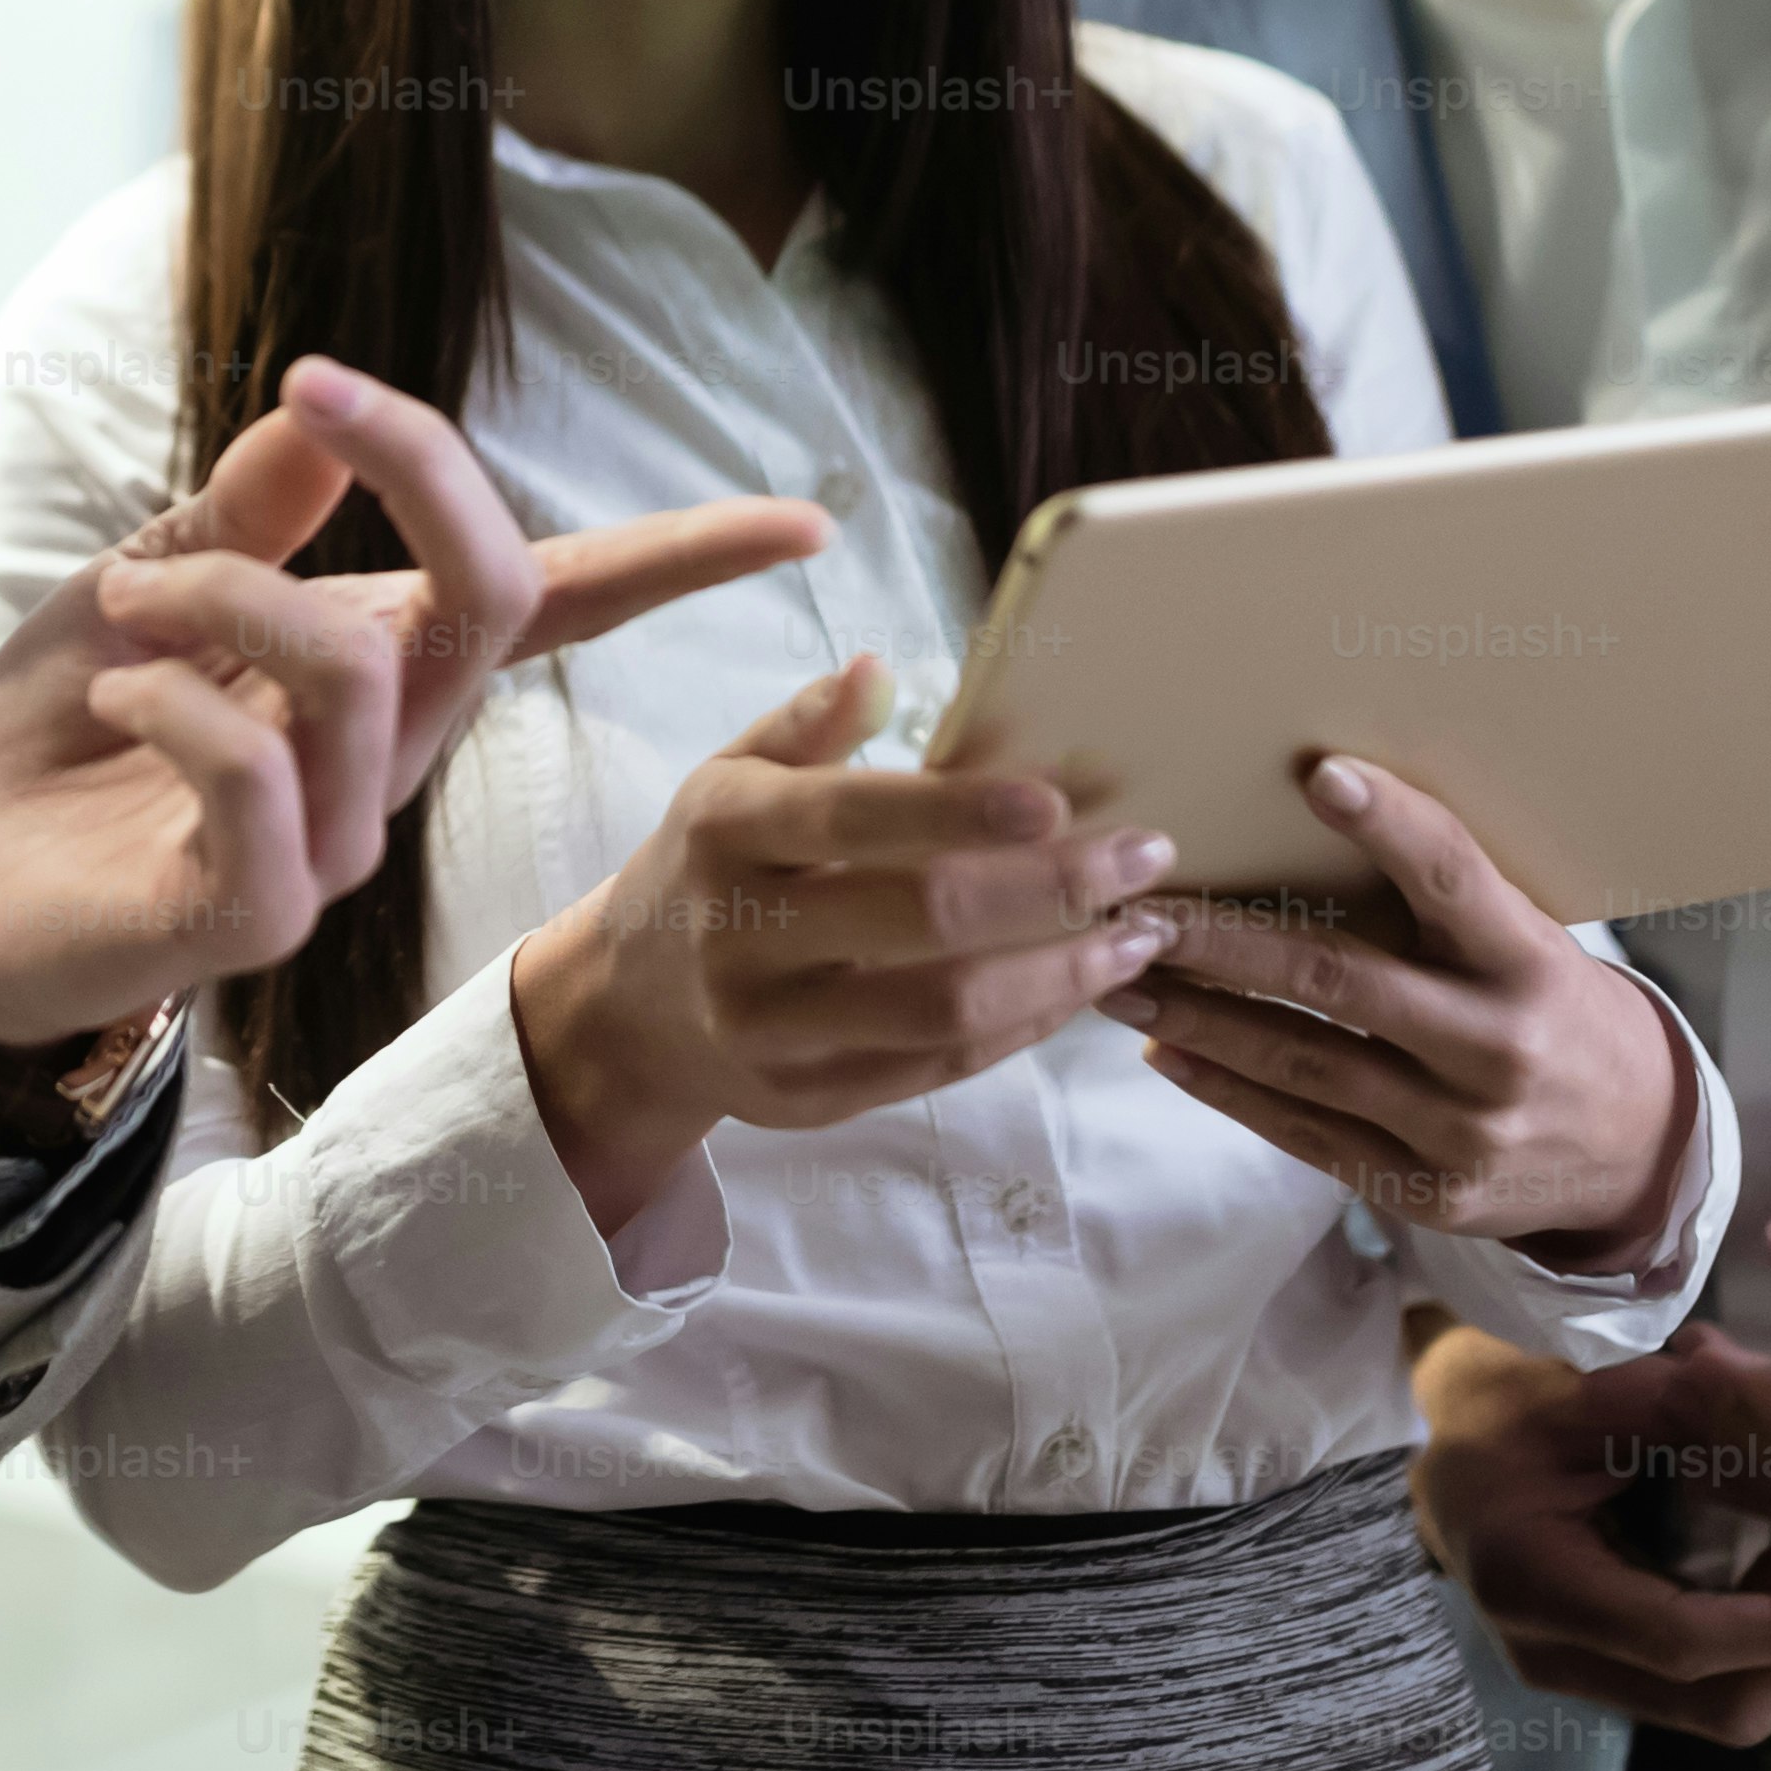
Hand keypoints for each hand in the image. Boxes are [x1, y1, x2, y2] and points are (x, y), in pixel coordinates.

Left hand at [0, 356, 825, 1045]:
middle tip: (314, 389)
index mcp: (392, 663)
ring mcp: (344, 841)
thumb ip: (241, 509)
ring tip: (131, 606)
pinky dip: (178, 693)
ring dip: (231, 590)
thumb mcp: (146, 581)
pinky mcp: (261, 913)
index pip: (568, 607)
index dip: (687, 561)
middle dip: (423, 466)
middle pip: (497, 593)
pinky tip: (124, 689)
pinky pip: (256, 771)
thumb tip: (317, 415)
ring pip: (360, 664)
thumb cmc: (73, 737)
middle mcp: (398, 755)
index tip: (809, 520)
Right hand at [508, 656, 1176, 1231]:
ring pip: (944, 1009)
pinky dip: (1026, 1025)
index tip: (1061, 796)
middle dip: (1052, 887)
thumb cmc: (708, 865)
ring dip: (1061, 971)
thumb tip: (880, 671)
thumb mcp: (732, 776)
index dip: (961, 810)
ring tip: (1138, 932)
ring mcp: (774, 1030)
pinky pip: (941, 1065)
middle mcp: (742, 934)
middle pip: (921, 919)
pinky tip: (1079, 983)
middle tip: (1144, 855)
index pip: (853, 816)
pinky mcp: (810, 1099)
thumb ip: (808, 726)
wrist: (625, 1009)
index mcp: (727, 831)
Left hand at [1101, 755, 1693, 1255]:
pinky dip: (1227, 1089)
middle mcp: (1500, 1045)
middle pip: (1340, 982)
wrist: (1638, 1146)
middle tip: (1135, 908)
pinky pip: (1306, 1134)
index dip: (1393, 826)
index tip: (1320, 774)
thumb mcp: (1526, 940)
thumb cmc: (1549, 1006)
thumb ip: (1440, 896)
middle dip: (1221, 945)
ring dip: (1197, 1018)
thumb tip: (1309, 800)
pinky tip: (1165, 1049)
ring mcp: (1464, 1131)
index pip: (1458, 879)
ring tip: (1118, 978)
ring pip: (1304, 1064)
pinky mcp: (1429, 1194)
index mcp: (1532, 960)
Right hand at [1410, 1327, 1770, 1746]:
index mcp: (1535, 1585)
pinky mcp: (1619, 1675)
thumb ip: (1672, 1406)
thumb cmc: (1497, 1412)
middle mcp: (1558, 1657)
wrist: (1443, 1455)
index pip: (1682, 1641)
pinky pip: (1717, 1684)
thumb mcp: (1574, 1395)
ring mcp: (1588, 1677)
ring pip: (1729, 1707)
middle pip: (1720, 1704)